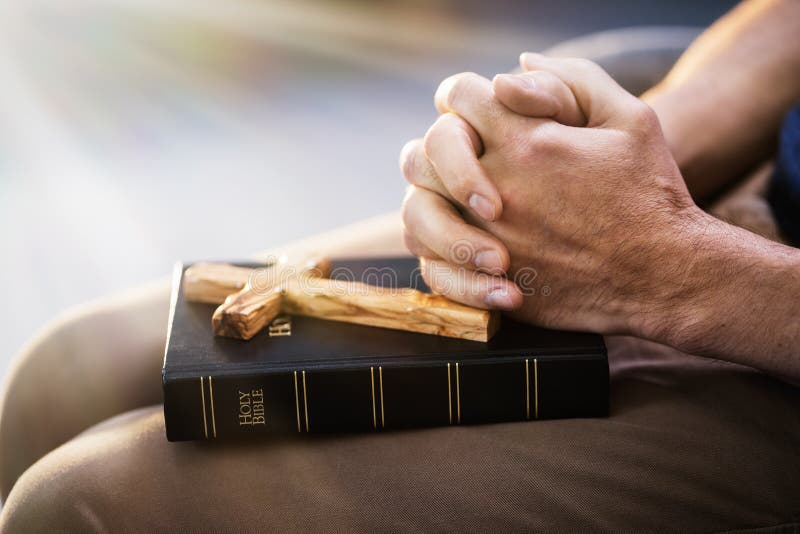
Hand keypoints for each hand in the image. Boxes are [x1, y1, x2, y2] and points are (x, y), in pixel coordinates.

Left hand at [401, 54, 708, 337]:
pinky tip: (465, 242)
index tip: (485, 113)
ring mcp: (483, 239)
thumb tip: (517, 66)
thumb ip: (574, 79)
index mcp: (525, 142)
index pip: (459, 96)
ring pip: (416, 209)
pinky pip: (430, 264)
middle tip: (469, 155)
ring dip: (433, 197)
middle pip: (425, 150)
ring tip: (463, 200)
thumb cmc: (648, 195)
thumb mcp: (631, 119)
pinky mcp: (484, 284)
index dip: (469, 97)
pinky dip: (438, 251)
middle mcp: (494, 188)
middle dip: (444, 146)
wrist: (662, 276)